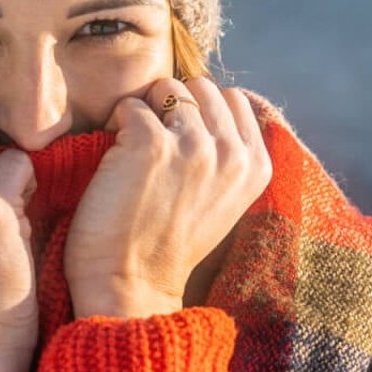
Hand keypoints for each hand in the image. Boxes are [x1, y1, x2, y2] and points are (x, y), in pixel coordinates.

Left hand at [65, 76, 271, 319]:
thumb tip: (211, 103)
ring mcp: (193, 145)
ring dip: (144, 111)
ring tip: (134, 149)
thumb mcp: (222, 200)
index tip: (180, 139)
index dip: (200, 110)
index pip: (232, 98)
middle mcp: (231, 152)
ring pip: (166, 88)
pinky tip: (116, 160)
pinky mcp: (150, 143)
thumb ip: (228, 155)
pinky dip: (117, 124)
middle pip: (201, 87)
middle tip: (153, 141)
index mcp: (255, 165)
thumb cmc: (168, 243)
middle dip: (172, 104)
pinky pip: (129, 105)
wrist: (132, 284)